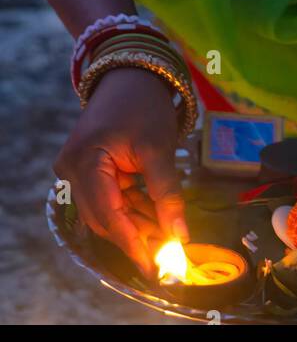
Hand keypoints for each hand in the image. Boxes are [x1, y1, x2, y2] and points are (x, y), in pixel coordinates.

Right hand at [54, 67, 188, 276]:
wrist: (130, 74)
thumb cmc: (144, 106)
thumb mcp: (160, 149)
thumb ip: (167, 194)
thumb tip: (180, 235)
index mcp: (85, 161)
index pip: (108, 215)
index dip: (133, 243)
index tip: (156, 267)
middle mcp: (71, 169)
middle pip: (103, 218)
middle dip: (136, 235)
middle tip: (167, 252)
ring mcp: (76, 169)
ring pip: (105, 211)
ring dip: (134, 223)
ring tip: (166, 235)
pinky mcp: (86, 169)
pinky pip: (107, 198)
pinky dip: (130, 208)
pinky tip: (154, 216)